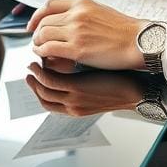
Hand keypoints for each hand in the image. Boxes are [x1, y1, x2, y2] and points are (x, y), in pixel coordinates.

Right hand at [24, 62, 143, 116]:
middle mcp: (72, 106)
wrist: (138, 91)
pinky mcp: (76, 88)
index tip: (35, 78)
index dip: (39, 91)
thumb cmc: (122, 86)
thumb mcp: (98, 88)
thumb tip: (77, 69)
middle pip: (43, 97)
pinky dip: (42, 71)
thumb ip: (85, 82)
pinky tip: (42, 59)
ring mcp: (73, 98)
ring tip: (32, 63)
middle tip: (28, 70)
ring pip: (43, 88)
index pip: (50, 103)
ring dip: (34, 76)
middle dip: (32, 85)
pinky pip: (51, 80)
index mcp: (76, 107)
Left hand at [27, 0, 144, 69]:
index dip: (36, 15)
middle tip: (37, 41)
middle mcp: (77, 14)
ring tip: (40, 50)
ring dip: (38, 44)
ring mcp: (76, 31)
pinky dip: (42, 53)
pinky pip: (49, 49)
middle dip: (36, 32)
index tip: (33, 24)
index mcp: (82, 3)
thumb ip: (82, 13)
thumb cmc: (125, 30)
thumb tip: (66, 20)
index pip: (49, 4)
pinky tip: (44, 57)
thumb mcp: (101, 11)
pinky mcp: (77, 49)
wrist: (139, 42)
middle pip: (44, 21)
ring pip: (43, 35)